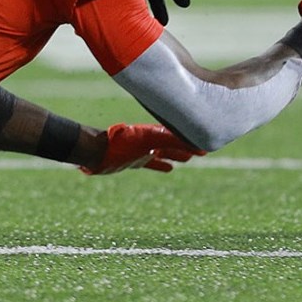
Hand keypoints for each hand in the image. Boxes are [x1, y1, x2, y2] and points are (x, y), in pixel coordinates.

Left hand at [81, 122, 203, 174]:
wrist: (95, 152)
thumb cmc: (119, 143)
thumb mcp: (148, 140)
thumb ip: (169, 140)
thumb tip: (194, 145)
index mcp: (154, 132)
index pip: (178, 135)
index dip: (191, 141)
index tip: (206, 145)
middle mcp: (150, 139)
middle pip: (173, 142)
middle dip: (187, 145)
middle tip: (203, 150)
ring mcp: (142, 149)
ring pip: (165, 152)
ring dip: (177, 154)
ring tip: (189, 158)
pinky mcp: (135, 159)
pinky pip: (153, 162)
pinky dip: (162, 164)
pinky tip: (170, 169)